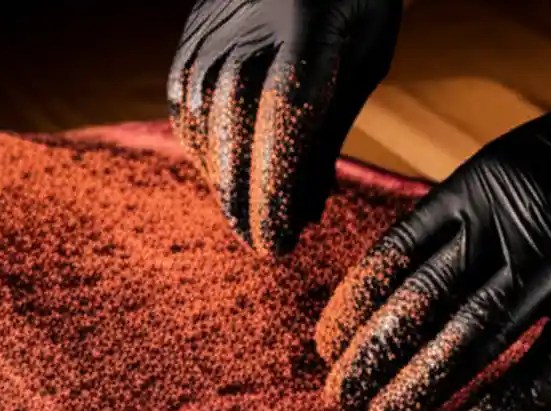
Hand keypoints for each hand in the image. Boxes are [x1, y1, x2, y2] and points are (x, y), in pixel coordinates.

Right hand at [168, 0, 402, 254]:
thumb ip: (331, 130)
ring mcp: (211, 29)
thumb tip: (305, 212)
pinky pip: (185, 105)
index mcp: (305, 22)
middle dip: (245, 199)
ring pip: (203, 123)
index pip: (282, 118)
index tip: (278, 240)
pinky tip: (223, 175)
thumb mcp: (365, 57)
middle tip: (263, 246)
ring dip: (223, 180)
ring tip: (248, 219)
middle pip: (232, 128)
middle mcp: (246, 24)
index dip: (275, 188)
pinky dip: (202, 148)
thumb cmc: (353, 0)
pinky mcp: (191, 37)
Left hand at [315, 58, 550, 410]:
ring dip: (422, 387)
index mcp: (478, 188)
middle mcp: (515, 224)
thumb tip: (395, 288)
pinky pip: (547, 363)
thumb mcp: (510, 168)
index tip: (325, 349)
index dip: (354, 308)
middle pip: (424, 304)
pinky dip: (504, 400)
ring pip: (476, 338)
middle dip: (373, 358)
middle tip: (341, 401)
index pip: (395, 257)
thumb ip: (459, 222)